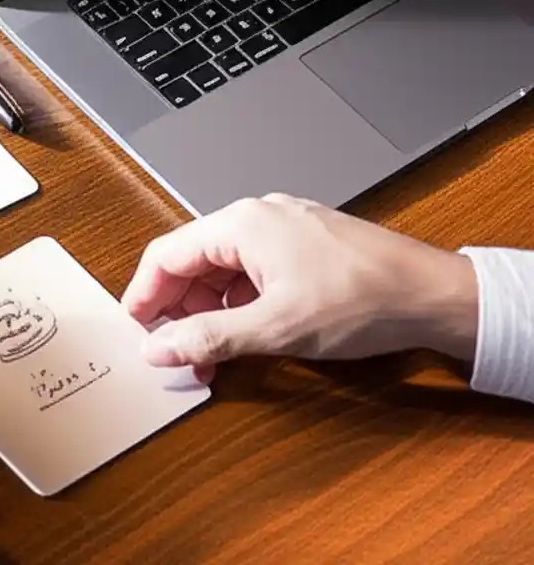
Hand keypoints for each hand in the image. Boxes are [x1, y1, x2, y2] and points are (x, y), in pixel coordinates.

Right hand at [122, 194, 478, 373]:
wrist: (435, 295)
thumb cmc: (365, 299)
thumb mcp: (275, 328)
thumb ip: (208, 337)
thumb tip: (161, 346)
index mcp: (241, 225)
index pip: (166, 255)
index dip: (144, 296)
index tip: (136, 330)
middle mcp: (257, 217)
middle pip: (192, 261)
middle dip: (178, 309)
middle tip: (176, 352)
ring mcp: (282, 228)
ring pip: (221, 269)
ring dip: (209, 311)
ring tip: (211, 353)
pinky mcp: (302, 245)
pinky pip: (250, 271)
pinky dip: (238, 303)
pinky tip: (245, 334)